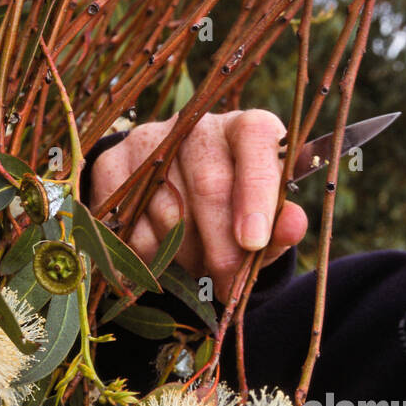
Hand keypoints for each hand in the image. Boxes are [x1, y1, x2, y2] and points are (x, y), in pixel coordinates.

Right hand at [89, 110, 307, 303]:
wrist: (181, 203)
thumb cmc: (238, 213)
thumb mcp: (267, 222)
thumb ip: (282, 226)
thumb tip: (293, 226)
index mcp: (246, 128)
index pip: (255, 141)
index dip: (255, 192)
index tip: (253, 242)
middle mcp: (197, 124)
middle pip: (208, 185)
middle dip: (222, 246)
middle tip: (229, 281)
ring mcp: (149, 140)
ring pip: (168, 213)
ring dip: (187, 256)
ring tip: (200, 266)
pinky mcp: (112, 164)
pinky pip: (129, 226)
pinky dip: (150, 256)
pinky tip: (165, 258)